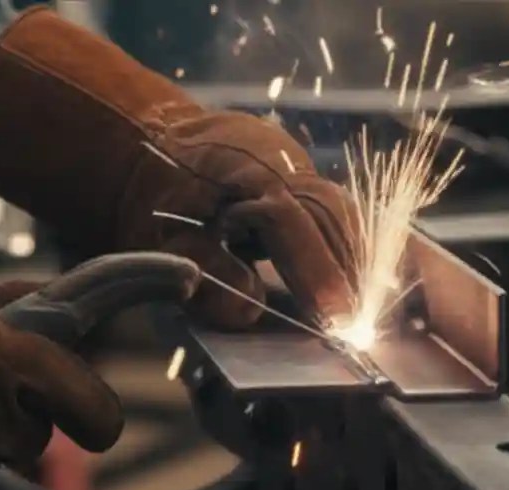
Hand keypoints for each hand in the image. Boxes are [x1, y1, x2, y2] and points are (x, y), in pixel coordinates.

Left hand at [0, 8, 358, 329]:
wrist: (159, 142)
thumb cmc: (157, 198)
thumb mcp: (161, 241)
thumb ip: (204, 273)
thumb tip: (250, 311)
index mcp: (241, 168)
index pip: (289, 221)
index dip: (315, 270)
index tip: (334, 317)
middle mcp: (279, 159)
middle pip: (327, 216)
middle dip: (342, 274)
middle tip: (351, 328)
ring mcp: (296, 162)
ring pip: (338, 213)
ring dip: (349, 262)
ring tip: (351, 312)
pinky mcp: (305, 174)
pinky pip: (336, 212)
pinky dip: (343, 248)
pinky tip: (346, 283)